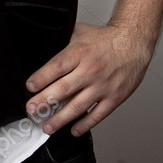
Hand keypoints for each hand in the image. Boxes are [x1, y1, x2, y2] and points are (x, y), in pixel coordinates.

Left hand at [24, 21, 153, 136]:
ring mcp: (102, 85)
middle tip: (32, 111)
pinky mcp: (114, 97)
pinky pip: (98, 114)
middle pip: (63, 89)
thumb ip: (62, 43)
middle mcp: (90, 70)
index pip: (56, 67)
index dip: (41, 78)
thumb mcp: (80, 32)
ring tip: (47, 127)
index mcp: (79, 52)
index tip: (30, 87)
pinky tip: (74, 130)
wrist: (132, 42)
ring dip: (60, 119)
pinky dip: (85, 124)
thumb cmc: (105, 39)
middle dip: (45, 102)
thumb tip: (43, 49)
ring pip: (78, 106)